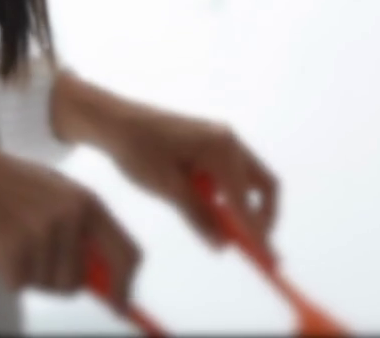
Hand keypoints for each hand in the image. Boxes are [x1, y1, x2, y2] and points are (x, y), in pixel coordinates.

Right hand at [0, 138, 140, 302]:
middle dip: (57, 279)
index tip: (121, 306)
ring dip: (29, 273)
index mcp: (86, 201)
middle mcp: (70, 218)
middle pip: (78, 282)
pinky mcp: (14, 252)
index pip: (126, 254)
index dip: (125, 286)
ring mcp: (42, 235)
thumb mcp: (53, 191)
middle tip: (30, 250)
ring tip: (10, 237)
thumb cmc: (1, 182)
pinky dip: (6, 273)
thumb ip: (81, 226)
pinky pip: (19, 285)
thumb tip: (102, 271)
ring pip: (48, 286)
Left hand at [56, 75, 278, 258]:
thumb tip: (222, 245)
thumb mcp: (168, 189)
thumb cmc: (138, 150)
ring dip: (239, 206)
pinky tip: (196, 201)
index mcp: (221, 148)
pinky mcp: (210, 143)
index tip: (265, 257)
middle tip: (252, 248)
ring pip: (247, 180)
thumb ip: (198, 217)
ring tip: (209, 222)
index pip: (248, 199)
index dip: (257, 232)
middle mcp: (228, 140)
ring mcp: (221, 139)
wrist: (114, 121)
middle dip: (261, 217)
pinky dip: (224, 194)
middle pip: (263, 185)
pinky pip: (229, 174)